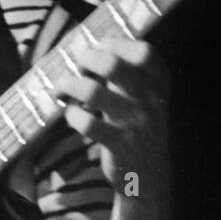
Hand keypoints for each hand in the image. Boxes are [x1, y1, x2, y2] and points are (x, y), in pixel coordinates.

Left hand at [54, 38, 171, 198]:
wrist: (148, 176)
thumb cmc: (138, 127)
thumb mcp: (145, 98)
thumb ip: (127, 74)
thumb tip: (90, 48)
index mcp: (160, 84)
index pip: (144, 51)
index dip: (116, 43)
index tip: (99, 45)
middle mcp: (152, 100)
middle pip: (112, 65)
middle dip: (86, 58)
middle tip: (77, 65)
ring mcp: (136, 123)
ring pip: (92, 91)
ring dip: (68, 84)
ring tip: (60, 88)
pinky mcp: (119, 145)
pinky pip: (86, 122)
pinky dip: (71, 115)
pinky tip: (72, 114)